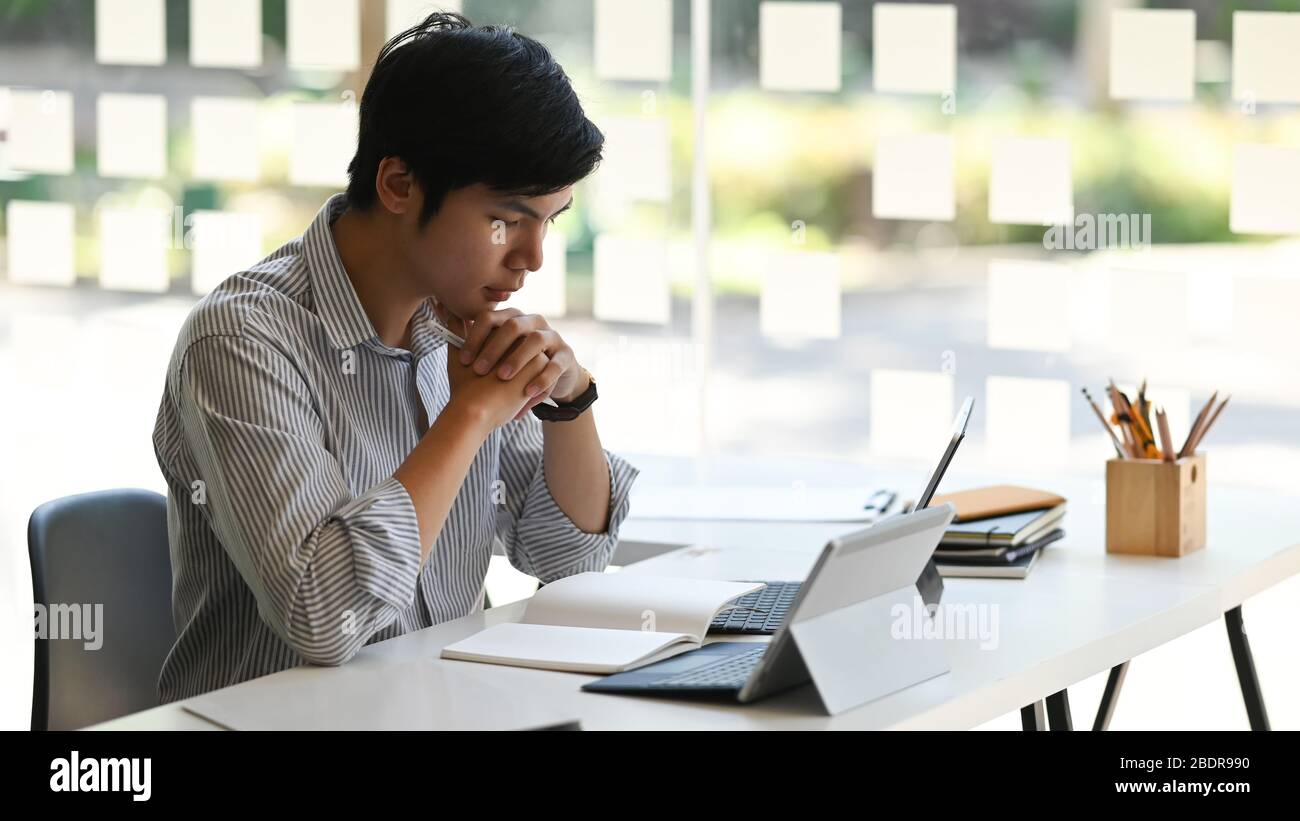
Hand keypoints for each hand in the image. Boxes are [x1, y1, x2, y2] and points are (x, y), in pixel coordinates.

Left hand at [433, 303, 587, 418]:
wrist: (548, 377)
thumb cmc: (512, 364)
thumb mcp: (490, 352)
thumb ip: (465, 333)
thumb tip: (439, 310)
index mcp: (511, 317)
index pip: (490, 317)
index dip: (474, 337)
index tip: (463, 361)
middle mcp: (532, 322)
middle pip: (513, 325)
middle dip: (494, 348)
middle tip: (480, 370)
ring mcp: (552, 337)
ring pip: (535, 341)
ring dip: (517, 359)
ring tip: (503, 378)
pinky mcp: (566, 356)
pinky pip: (555, 364)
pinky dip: (541, 378)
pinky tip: (527, 392)